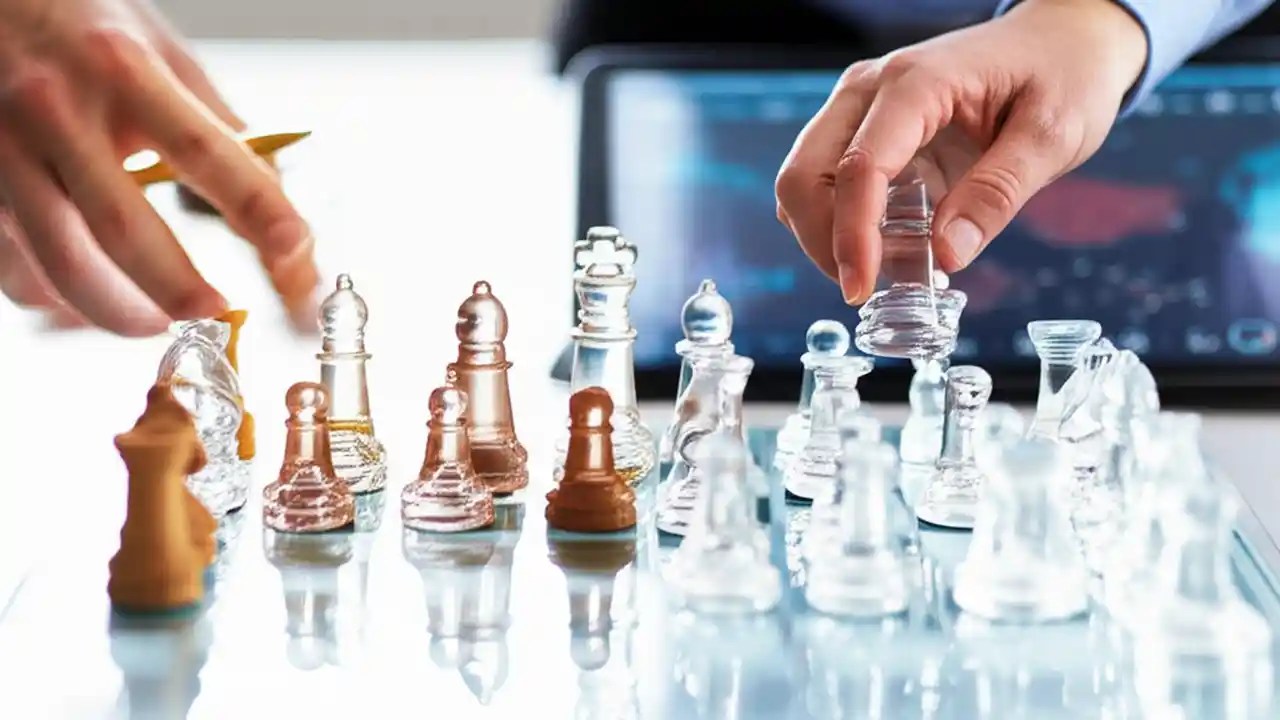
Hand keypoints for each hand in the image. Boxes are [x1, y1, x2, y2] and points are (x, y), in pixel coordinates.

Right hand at [0, 0, 317, 335]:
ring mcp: (4, 151)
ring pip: (62, 262)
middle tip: (215, 314)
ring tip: (158, 321)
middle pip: (121, 226)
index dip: (256, 207)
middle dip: (176, 287)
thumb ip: (212, 123)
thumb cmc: (76, 22)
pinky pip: (17, 268)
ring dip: (119, 311)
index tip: (294, 248)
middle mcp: (56, 109)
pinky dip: (59, 300)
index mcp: (123, 71)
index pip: (203, 151)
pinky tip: (91, 302)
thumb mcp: (156, 49)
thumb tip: (277, 200)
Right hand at [775, 0, 1146, 303]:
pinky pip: (825, 184)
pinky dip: (841, 224)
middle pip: (804, 177)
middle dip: (825, 243)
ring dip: (829, 236)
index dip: (852, 237)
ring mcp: (859, 106)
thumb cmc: (1063, 74)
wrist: (1060, 39)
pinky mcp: (862, 127)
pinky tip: (887, 243)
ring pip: (802, 183)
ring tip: (892, 265)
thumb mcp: (1053, 135)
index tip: (861, 289)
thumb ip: (997, 193)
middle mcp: (871, 89)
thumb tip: (947, 256)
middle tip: (870, 287)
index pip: (858, 168)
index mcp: (918, 82)